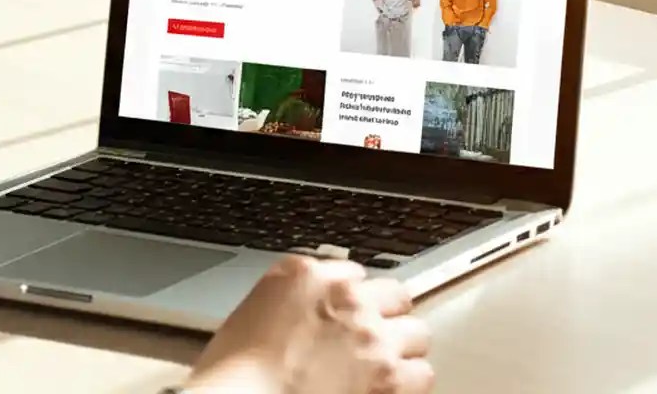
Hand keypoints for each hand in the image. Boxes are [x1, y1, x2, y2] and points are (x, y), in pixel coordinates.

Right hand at [185, 256, 433, 392]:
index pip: (352, 273)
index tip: (343, 314)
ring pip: (416, 333)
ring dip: (400, 349)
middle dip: (384, 316)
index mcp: (306, 276)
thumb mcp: (254, 314)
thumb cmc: (234, 374)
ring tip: (380, 368)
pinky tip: (389, 389)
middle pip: (394, 295)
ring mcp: (373, 337)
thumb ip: (294, 302)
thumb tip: (315, 314)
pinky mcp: (390, 378)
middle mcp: (345, 298)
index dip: (348, 299)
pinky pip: (422, 373)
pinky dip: (408, 383)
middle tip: (368, 338)